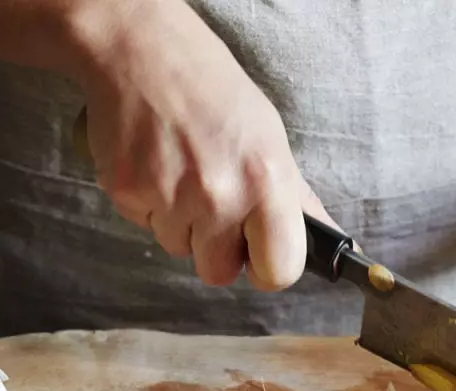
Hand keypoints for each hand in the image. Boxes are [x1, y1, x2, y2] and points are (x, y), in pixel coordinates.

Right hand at [71, 0, 333, 289]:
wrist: (143, 51)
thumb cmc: (213, 90)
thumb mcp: (270, 138)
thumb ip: (294, 197)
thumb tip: (327, 238)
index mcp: (267, 181)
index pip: (279, 271)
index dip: (266, 267)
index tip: (256, 254)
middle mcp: (220, 193)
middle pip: (218, 273)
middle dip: (215, 248)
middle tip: (211, 203)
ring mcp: (170, 195)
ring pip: (178, 248)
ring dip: (179, 221)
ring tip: (181, 169)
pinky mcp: (127, 192)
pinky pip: (143, 224)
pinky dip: (148, 202)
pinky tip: (155, 162)